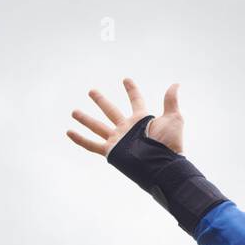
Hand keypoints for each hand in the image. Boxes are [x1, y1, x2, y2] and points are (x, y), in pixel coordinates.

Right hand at [66, 78, 183, 156]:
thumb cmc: (170, 144)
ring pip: (98, 126)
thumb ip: (171, 101)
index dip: (131, 90)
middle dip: (101, 101)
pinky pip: (92, 145)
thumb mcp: (173, 119)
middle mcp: (127, 128)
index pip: (136, 101)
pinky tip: (69, 132)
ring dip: (86, 119)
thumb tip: (176, 84)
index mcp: (141, 120)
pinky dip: (80, 139)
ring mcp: (118, 139)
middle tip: (92, 91)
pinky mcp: (112, 151)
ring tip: (74, 112)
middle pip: (111, 111)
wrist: (163, 165)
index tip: (126, 80)